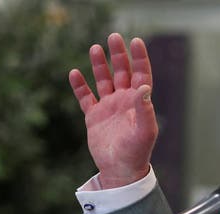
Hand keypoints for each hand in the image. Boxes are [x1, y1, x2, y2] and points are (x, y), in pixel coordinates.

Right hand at [67, 32, 158, 187]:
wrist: (120, 171)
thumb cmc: (136, 153)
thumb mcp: (145, 131)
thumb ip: (145, 109)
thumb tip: (143, 87)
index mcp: (138, 102)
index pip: (140, 74)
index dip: (139, 58)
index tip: (136, 41)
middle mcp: (124, 101)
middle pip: (121, 72)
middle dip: (118, 55)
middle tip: (113, 37)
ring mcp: (108, 107)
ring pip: (103, 81)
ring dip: (99, 65)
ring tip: (95, 48)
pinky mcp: (94, 117)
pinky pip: (85, 97)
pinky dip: (80, 86)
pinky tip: (74, 73)